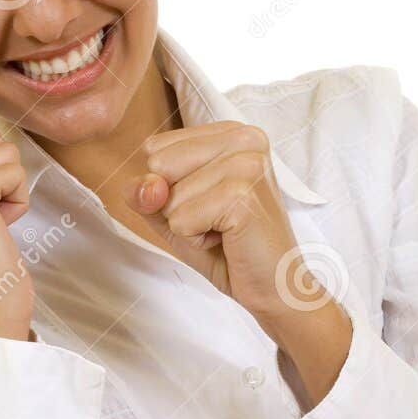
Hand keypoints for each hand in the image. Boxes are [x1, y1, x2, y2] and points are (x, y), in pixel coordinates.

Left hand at [121, 120, 305, 320]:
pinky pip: (181, 220)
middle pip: (159, 166)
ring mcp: (246, 165)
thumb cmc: (227, 248)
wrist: (273, 286)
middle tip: (217, 220)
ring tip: (225, 231)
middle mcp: (243, 138)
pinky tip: (228, 240)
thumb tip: (144, 186)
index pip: (156, 148)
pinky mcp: (242, 196)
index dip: (168, 188)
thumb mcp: (175, 213)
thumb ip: (146, 193)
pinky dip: (196, 240)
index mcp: (230, 132)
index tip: (208, 204)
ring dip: (188, 227)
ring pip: (169, 196)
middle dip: (176, 206)